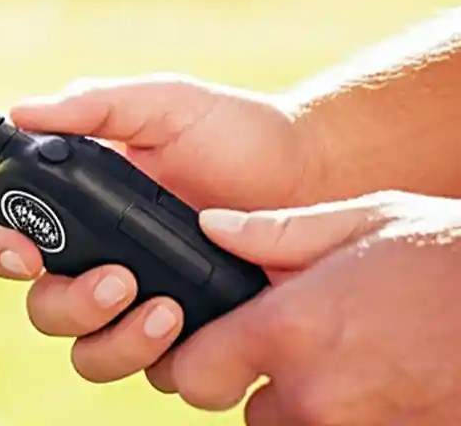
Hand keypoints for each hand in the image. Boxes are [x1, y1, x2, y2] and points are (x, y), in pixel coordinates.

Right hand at [0, 74, 327, 383]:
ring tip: (169, 310)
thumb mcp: (163, 104)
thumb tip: (23, 112)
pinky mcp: (181, 342)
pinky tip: (196, 324)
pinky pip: (150, 373)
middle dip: (70, 304)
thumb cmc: (236, 133)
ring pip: (88, 354)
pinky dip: (164, 357)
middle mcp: (92, 261)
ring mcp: (134, 307)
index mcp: (73, 207)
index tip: (25, 255)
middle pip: (40, 307)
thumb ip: (95, 104)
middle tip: (119, 281)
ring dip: (116, 340)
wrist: (315, 178)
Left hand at [151, 191, 460, 424]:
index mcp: (290, 329)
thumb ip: (274, 233)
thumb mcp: (364, 222)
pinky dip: (362, 419)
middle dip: (267, 387)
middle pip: (250, 415)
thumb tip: (210, 227)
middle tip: (308, 349)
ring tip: (359, 362)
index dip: (199, 361)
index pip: (194, 374)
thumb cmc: (452, 254)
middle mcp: (317, 394)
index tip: (219, 344)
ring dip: (315, 410)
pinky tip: (391, 384)